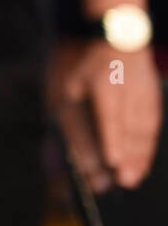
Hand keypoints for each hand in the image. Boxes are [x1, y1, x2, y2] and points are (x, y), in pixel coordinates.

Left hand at [48, 38, 162, 191]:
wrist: (125, 44)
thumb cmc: (95, 65)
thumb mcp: (77, 78)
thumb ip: (74, 102)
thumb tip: (70, 127)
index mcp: (104, 86)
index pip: (110, 117)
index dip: (112, 140)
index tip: (112, 161)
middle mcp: (127, 93)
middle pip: (129, 130)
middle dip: (127, 157)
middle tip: (123, 181)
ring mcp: (143, 98)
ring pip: (143, 133)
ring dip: (139, 157)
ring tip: (133, 178)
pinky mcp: (154, 102)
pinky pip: (152, 129)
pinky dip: (148, 148)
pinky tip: (143, 164)